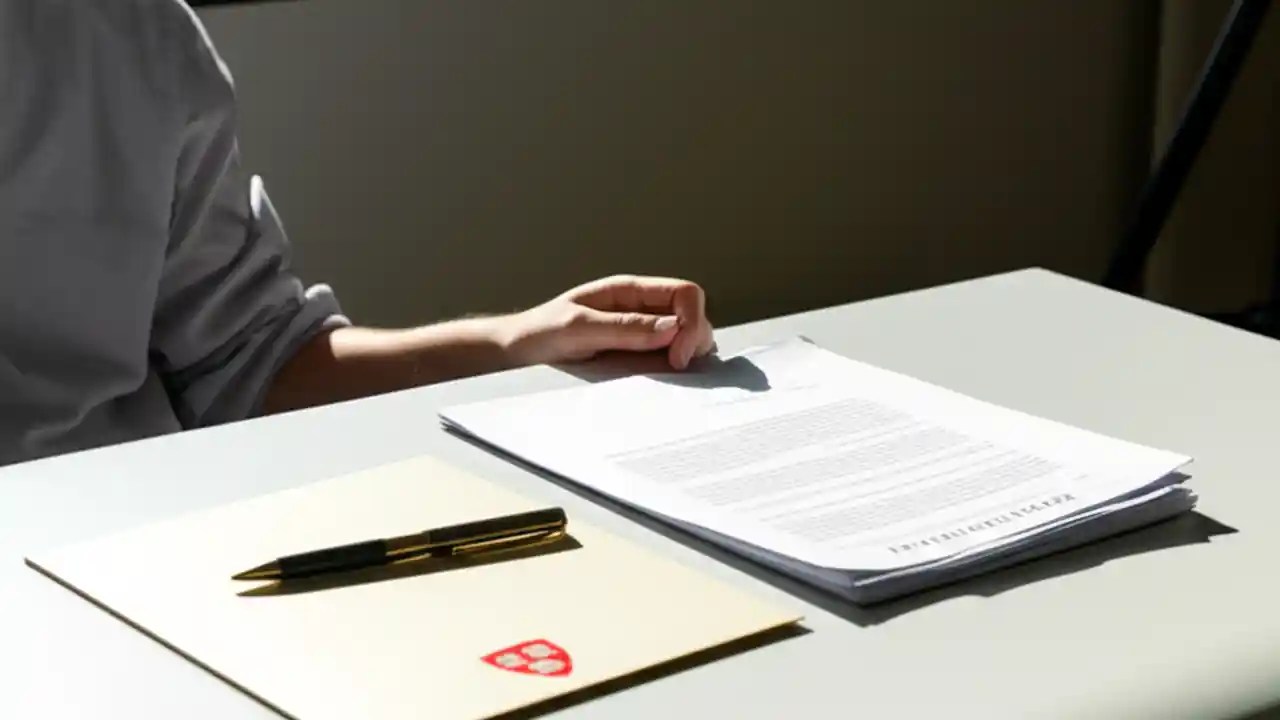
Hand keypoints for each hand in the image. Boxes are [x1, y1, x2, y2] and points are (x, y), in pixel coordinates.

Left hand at [504, 275, 715, 369]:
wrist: (517, 353)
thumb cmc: (541, 331)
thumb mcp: (578, 326)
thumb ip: (624, 327)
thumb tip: (673, 328)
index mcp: (630, 291)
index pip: (685, 293)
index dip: (692, 321)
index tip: (677, 355)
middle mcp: (642, 309)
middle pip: (693, 316)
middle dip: (694, 340)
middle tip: (674, 368)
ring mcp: (642, 334)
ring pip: (687, 339)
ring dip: (687, 356)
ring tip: (667, 374)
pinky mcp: (637, 356)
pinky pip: (668, 359)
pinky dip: (674, 370)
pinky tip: (659, 380)